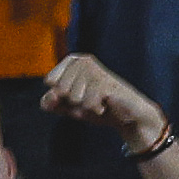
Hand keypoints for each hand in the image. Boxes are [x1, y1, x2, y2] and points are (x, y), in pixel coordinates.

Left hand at [41, 54, 166, 149]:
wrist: (128, 117)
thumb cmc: (98, 107)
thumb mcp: (69, 106)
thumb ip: (51, 102)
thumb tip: (51, 96)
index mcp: (73, 60)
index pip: (50, 81)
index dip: (61, 96)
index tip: (79, 95)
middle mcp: (83, 60)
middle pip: (60, 90)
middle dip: (74, 103)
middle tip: (91, 101)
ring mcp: (95, 70)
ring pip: (73, 98)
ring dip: (85, 108)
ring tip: (99, 103)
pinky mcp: (104, 83)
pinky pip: (87, 105)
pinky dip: (95, 111)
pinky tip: (105, 106)